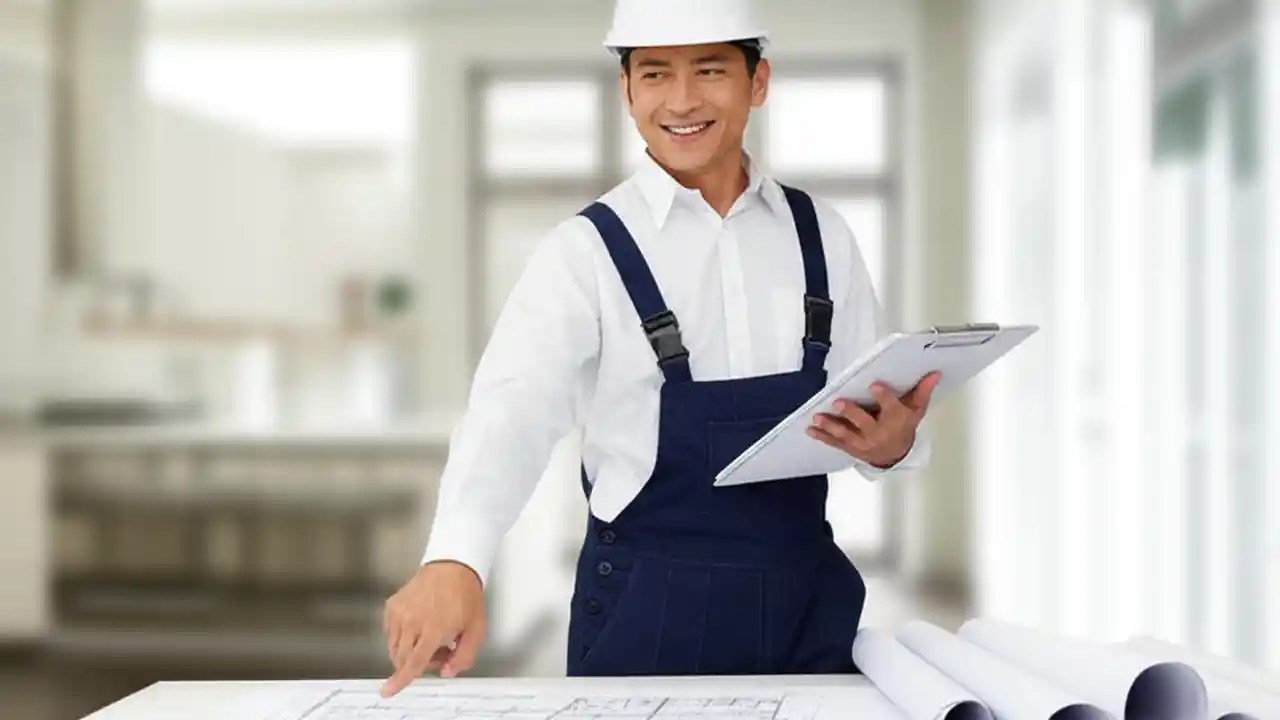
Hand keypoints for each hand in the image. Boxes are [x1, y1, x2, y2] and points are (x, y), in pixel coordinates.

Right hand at [381, 560, 485, 696]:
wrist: (452, 567)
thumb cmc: (465, 595)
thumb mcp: (476, 629)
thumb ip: (464, 656)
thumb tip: (448, 671)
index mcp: (434, 627)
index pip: (414, 662)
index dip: (401, 680)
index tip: (388, 690)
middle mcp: (412, 620)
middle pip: (403, 658)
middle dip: (419, 664)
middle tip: (440, 653)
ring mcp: (399, 612)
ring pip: (394, 647)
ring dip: (409, 652)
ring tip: (430, 638)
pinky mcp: (392, 606)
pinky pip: (389, 633)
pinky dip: (401, 638)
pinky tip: (418, 628)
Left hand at [806, 372, 940, 467]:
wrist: (896, 455)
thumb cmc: (904, 428)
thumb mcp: (916, 411)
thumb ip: (922, 392)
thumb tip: (933, 374)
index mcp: (896, 420)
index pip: (891, 407)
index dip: (883, 397)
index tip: (874, 385)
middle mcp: (879, 433)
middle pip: (865, 423)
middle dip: (851, 413)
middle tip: (838, 403)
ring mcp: (864, 442)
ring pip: (847, 434)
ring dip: (831, 426)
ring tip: (818, 417)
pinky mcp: (851, 448)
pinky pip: (836, 443)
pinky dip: (823, 437)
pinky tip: (811, 429)